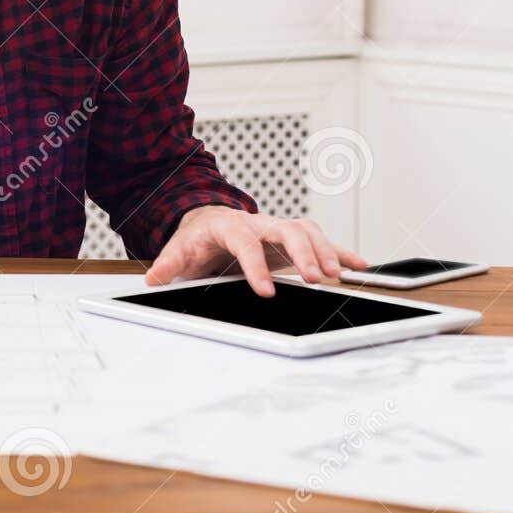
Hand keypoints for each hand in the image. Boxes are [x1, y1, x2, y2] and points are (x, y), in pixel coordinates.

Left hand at [145, 205, 367, 296]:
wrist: (208, 221)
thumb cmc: (198, 238)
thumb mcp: (179, 249)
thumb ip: (169, 263)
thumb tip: (154, 277)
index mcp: (229, 225)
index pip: (244, 242)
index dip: (256, 265)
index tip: (265, 290)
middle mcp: (258, 223)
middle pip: (285, 230)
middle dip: (302, 253)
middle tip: (314, 279)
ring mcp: (277, 229)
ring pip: (307, 231)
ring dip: (324, 252)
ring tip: (337, 276)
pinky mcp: (292, 239)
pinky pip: (320, 241)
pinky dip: (340, 252)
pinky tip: (358, 267)